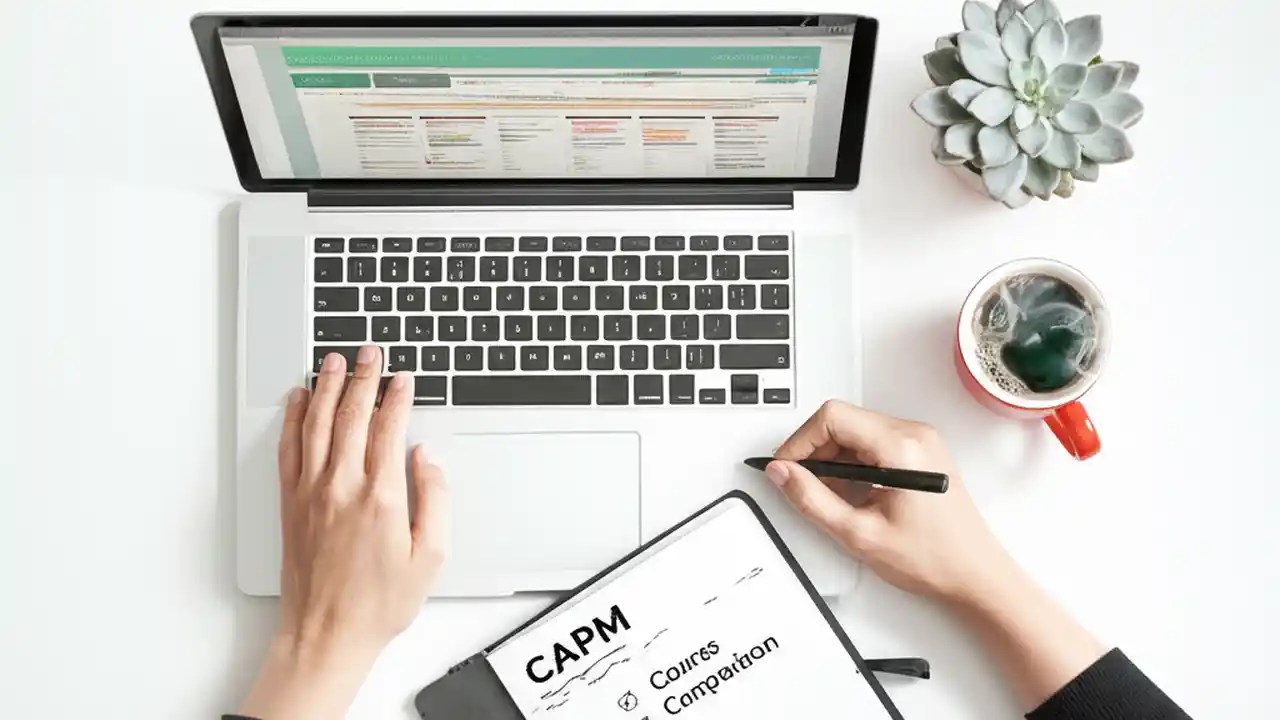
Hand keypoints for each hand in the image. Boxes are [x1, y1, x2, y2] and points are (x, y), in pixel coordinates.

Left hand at [239, 345, 448, 719]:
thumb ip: (435, 500)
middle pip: (351, 416)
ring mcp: (311, 493)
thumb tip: (426, 459)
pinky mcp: (290, 504)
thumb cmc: (379, 604)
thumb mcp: (431, 557)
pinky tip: (299, 400)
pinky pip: (289, 449)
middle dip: (362, 378)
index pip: (389, 429)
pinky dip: (294, 419)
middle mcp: (342, 487)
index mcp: (381, 498)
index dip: (397, 397)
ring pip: (317, 424)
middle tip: (368, 352)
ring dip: (326, 387)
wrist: (326, 634)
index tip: (403, 378)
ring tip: (333, 361)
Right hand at [769, 401, 1108, 710]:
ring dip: (833, 460)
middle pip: (843, 420)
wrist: (976, 575)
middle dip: (814, 451)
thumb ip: (812, 500)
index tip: (786, 467)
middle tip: (802, 485)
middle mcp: (914, 435)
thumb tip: (783, 474)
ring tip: (831, 497)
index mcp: (902, 447)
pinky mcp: (920, 453)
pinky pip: (872, 443)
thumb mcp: (860, 534)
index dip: (800, 441)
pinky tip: (852, 495)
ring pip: (855, 431)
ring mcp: (920, 442)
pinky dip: (852, 464)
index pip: (833, 417)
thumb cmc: (934, 558)